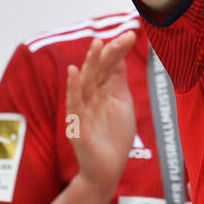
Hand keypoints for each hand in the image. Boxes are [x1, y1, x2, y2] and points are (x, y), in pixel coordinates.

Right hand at [66, 32, 137, 193]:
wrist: (108, 169)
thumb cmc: (115, 137)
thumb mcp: (122, 104)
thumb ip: (118, 81)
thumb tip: (120, 55)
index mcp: (104, 91)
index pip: (110, 66)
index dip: (118, 51)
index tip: (131, 34)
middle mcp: (92, 96)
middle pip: (99, 70)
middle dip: (109, 53)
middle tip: (121, 37)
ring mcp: (83, 109)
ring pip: (85, 82)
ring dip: (90, 64)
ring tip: (97, 45)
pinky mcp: (76, 125)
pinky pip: (73, 104)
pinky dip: (72, 88)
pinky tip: (73, 72)